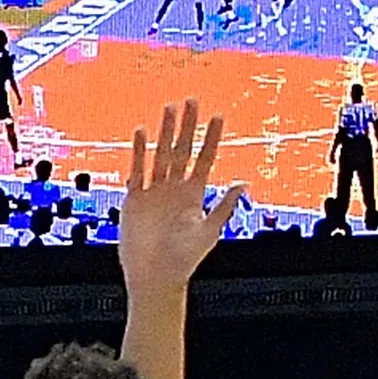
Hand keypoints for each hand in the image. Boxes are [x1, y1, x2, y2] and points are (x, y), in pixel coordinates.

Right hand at [119, 99, 243, 293]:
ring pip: (160, 155)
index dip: (212, 138)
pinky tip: (142, 133)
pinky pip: (137, 171)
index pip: (205, 158)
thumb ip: (224, 206)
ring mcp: (154, 193)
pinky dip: (139, 153)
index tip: (218, 116)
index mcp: (194, 195)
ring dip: (164, 133)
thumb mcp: (209, 232)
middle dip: (187, 126)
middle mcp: (174, 189)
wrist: (154, 277)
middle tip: (191, 101)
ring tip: (169, 109)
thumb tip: (242, 184)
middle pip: (182, 150)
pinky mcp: (134, 201)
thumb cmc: (183, 260)